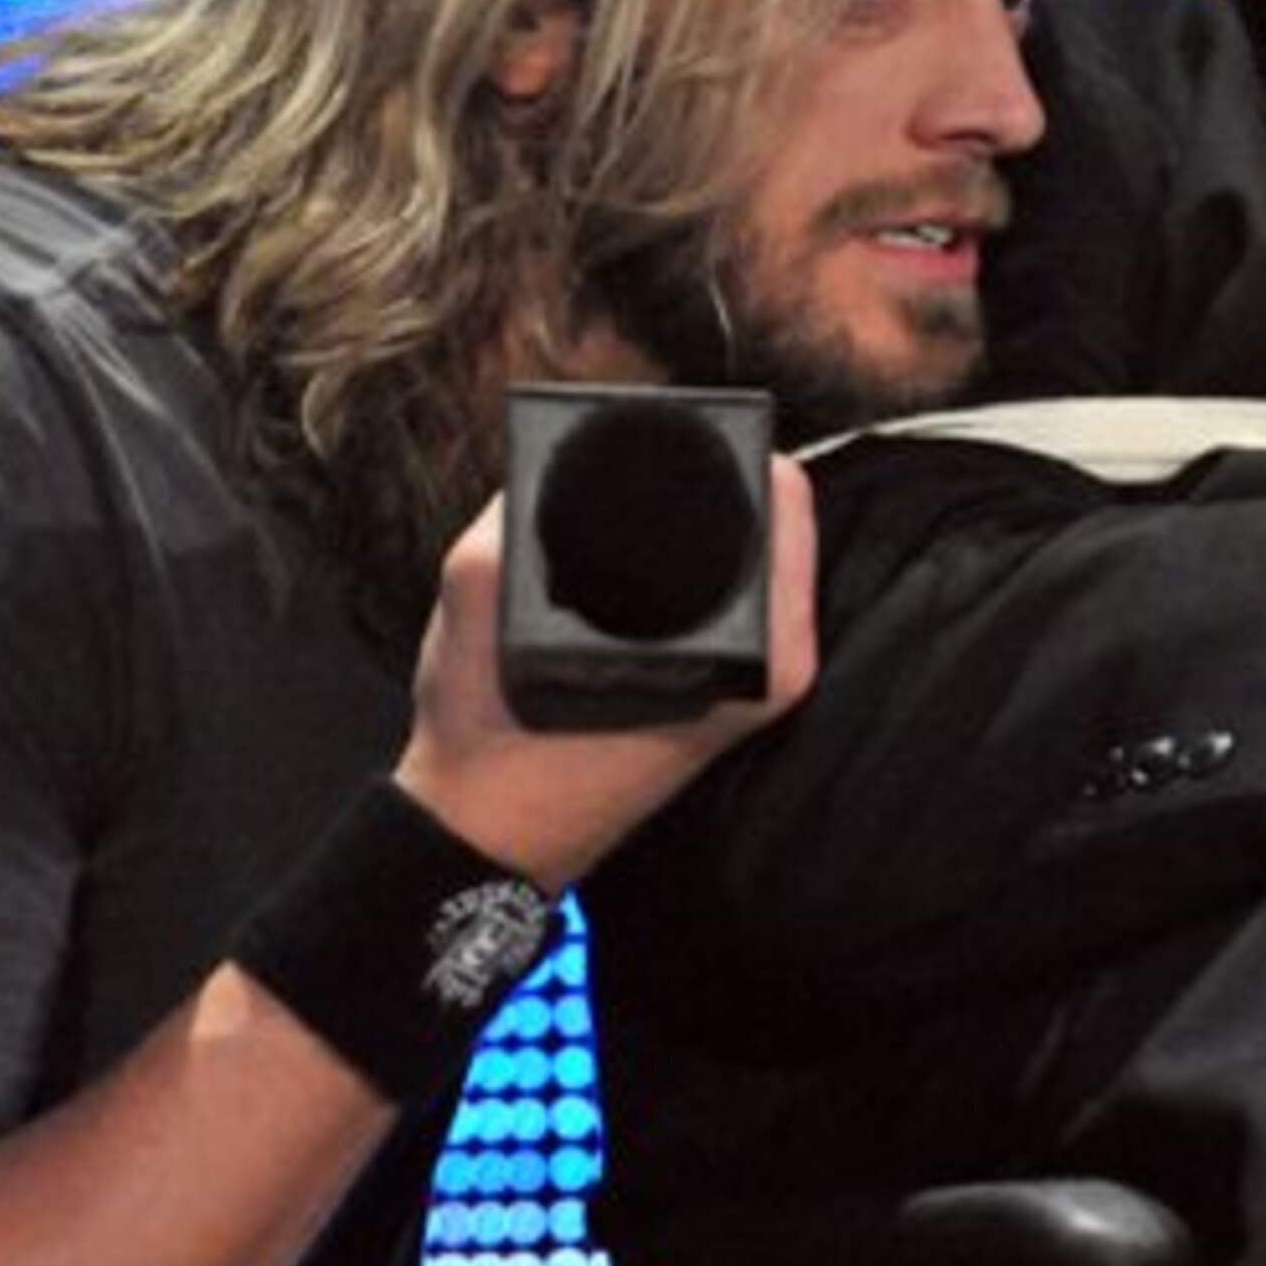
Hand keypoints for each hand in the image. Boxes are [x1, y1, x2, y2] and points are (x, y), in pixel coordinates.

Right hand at [397, 457, 818, 887]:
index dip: (725, 448)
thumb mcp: (481, 605)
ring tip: (630, 489)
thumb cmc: (486, 732)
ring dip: (695, 518)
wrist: (481, 835)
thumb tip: (546, 455)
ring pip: (746, 554)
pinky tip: (631, 545)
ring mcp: (756, 681)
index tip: (666, 430)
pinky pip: (723, 590)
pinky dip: (686, 559)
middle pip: (769, 521)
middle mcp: (777, 665)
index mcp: (757, 649)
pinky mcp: (724, 689)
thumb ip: (516, 519)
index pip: (783, 502)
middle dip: (708, 478)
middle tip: (639, 450)